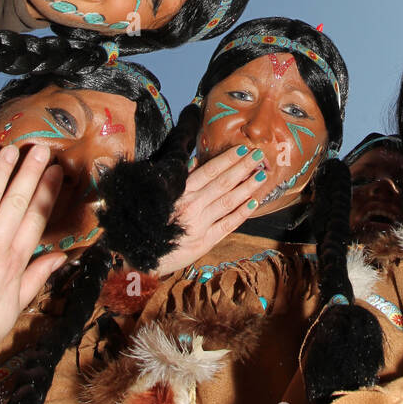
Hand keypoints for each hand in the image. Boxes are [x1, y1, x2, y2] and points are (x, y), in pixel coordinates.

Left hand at [0, 144, 66, 366]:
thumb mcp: (14, 307)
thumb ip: (38, 277)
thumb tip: (63, 256)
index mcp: (13, 265)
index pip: (34, 220)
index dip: (47, 192)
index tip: (56, 171)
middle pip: (14, 204)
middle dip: (29, 174)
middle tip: (41, 149)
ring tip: (10, 151)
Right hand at [156, 145, 268, 275]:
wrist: (140, 253)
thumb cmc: (150, 219)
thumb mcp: (161, 195)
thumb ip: (180, 179)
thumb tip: (196, 160)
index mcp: (179, 192)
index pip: (208, 171)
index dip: (227, 159)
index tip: (242, 149)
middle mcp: (191, 206)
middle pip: (223, 183)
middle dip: (242, 168)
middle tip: (258, 156)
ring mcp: (199, 225)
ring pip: (229, 202)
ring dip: (247, 188)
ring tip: (262, 176)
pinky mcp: (204, 243)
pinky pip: (227, 225)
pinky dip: (242, 213)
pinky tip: (255, 202)